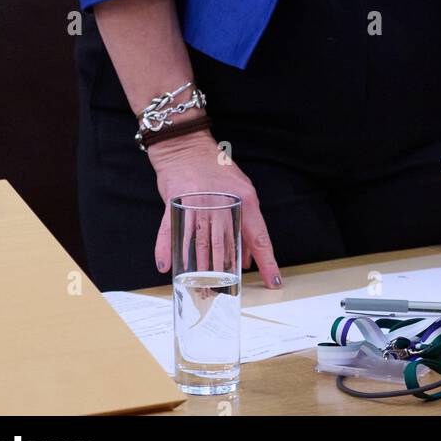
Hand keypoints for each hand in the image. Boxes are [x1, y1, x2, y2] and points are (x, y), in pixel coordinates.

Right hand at [147, 130, 282, 288]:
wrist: (187, 146)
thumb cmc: (215, 170)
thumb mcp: (241, 190)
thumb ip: (247, 222)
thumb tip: (249, 256)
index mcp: (244, 199)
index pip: (259, 236)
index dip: (267, 261)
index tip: (274, 282)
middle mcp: (222, 202)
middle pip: (226, 246)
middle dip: (226, 274)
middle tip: (224, 294)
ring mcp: (197, 203)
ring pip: (200, 243)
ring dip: (201, 270)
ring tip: (202, 290)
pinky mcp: (175, 202)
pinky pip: (170, 230)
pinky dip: (166, 248)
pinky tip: (167, 266)